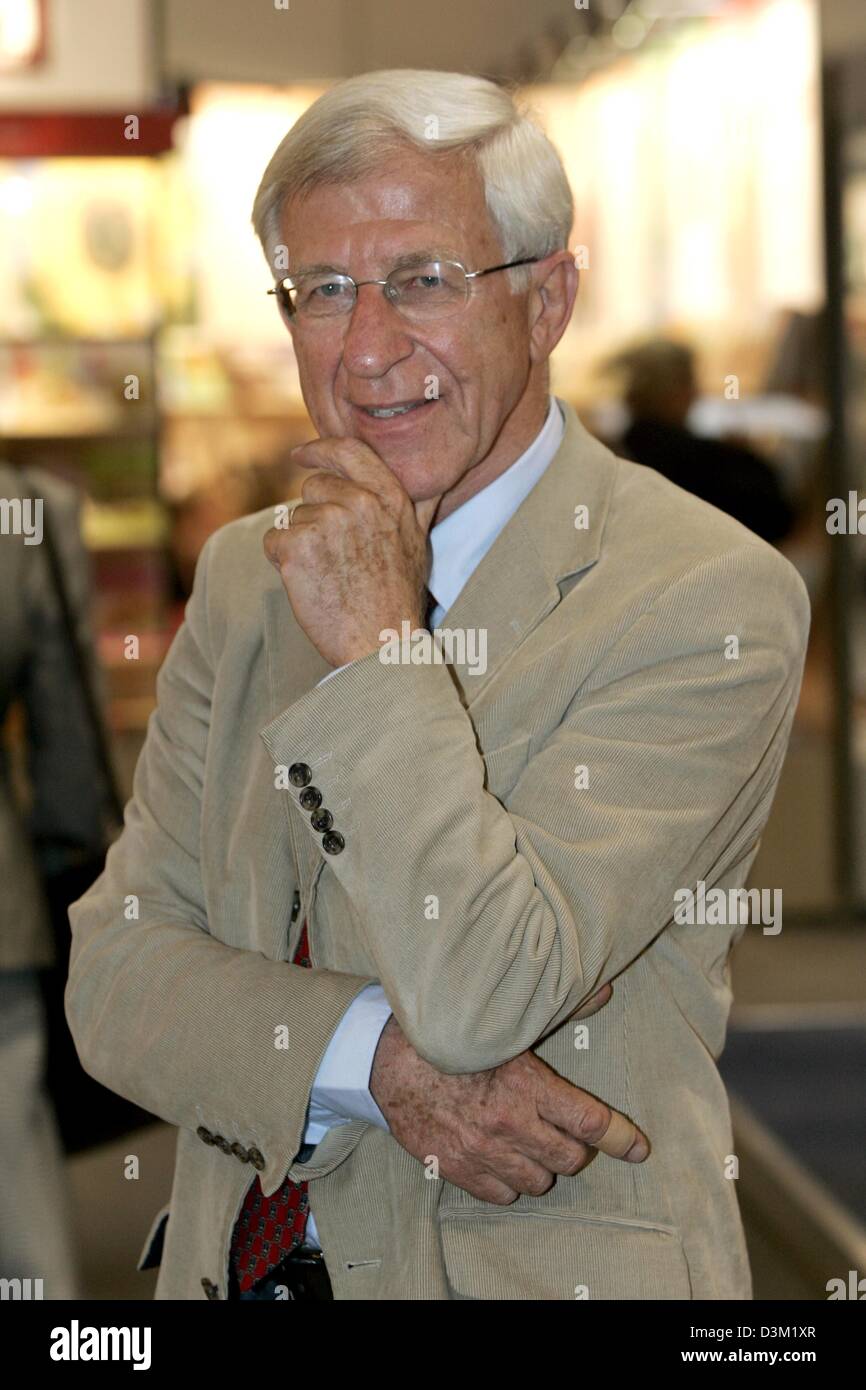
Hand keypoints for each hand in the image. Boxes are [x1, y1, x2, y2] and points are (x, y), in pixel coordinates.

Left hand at [263, 437, 442, 668]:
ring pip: (293, 516)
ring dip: (301, 542)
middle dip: (314, 514)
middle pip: (314, 486)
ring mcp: (326, 522)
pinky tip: (309, 583)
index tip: (301, 454)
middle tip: (334, 555)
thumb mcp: (419, 543)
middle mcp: (359, 502)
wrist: (379, 643)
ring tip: (329, 574)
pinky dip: (282, 561)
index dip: (321, 448)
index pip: (349, 450)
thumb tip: (433, 481)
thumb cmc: (397, 598)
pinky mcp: (297, 546)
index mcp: (389, 497)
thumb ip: (419, 505)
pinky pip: (274, 539)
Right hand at [369, 984, 649, 1204]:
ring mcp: (483, 1153)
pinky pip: (501, 1195)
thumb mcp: (510, 1022)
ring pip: (538, 1182)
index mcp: (528, 1086)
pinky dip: (506, 1181)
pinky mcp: (457, 1170)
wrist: (389, 1059)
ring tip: (525, 1141)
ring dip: (539, 1165)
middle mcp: (511, 1125)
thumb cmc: (454, 1036)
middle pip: (571, 1159)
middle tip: (559, 1128)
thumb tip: (606, 990)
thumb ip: (563, 1010)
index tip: (639, 1148)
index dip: (622, 1138)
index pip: (593, 1123)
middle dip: (572, 1146)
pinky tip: (498, 1156)